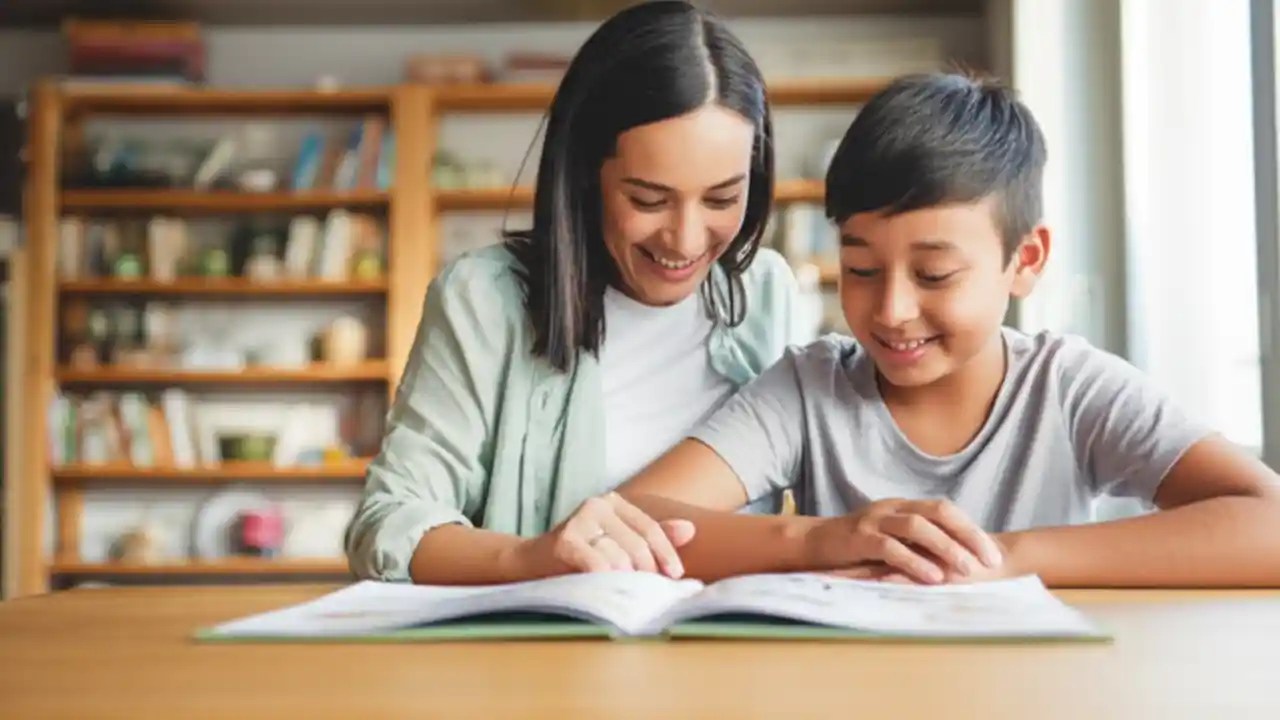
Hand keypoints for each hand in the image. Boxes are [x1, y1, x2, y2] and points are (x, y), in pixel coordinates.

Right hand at [510, 492, 696, 578]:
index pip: (650, 528)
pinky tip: (608, 589)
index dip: (666, 553)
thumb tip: (690, 529)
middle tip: (650, 592)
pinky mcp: (565, 541)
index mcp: (612, 502)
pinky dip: (606, 580)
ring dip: (627, 580)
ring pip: (620, 556)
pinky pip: (598, 564)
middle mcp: (597, 504)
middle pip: (637, 544)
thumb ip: (651, 536)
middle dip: (648, 572)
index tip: (676, 575)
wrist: (531, 563)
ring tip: (628, 594)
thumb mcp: (616, 543)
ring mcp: (579, 520)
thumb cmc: (579, 557)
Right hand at [803, 499, 1002, 583]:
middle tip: (989, 560)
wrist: (813, 543)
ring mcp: (875, 520)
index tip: (992, 553)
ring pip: (917, 527)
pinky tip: (932, 577)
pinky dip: (914, 562)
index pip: (945, 509)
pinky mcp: (859, 538)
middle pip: (938, 512)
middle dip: (967, 535)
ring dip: (945, 547)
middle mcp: (892, 508)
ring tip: (966, 569)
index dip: (971, 529)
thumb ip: (916, 543)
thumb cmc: (856, 546)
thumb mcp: (889, 538)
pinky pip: (891, 548)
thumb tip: (954, 559)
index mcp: (903, 506)